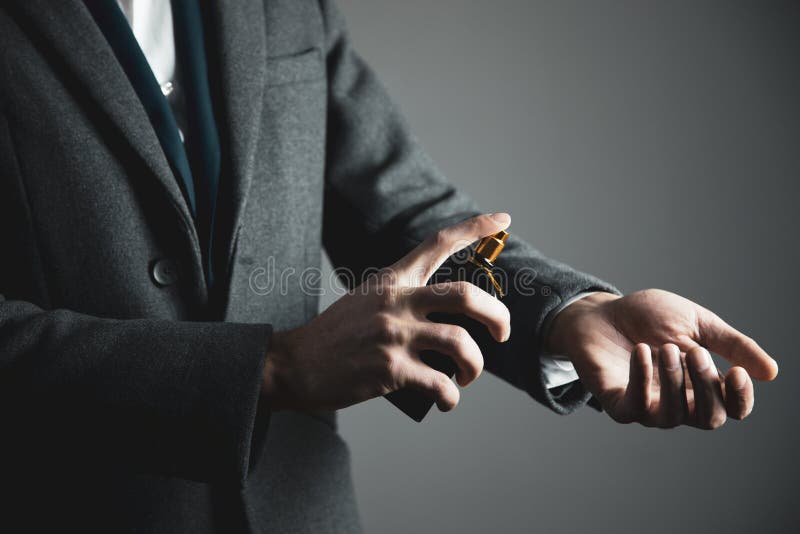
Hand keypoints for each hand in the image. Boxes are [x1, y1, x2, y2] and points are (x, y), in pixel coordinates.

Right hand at [261, 213, 511, 411]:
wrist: (295, 364)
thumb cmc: (335, 336)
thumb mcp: (366, 299)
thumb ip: (403, 297)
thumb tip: (447, 317)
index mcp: (392, 280)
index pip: (439, 243)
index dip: (476, 228)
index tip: (503, 220)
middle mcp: (397, 302)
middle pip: (467, 297)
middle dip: (498, 317)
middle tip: (501, 334)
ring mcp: (395, 335)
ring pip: (461, 344)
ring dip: (476, 366)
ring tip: (468, 376)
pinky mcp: (391, 369)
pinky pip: (441, 384)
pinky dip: (452, 397)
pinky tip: (447, 402)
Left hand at [547, 289, 777, 428]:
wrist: (600, 310)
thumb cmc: (647, 318)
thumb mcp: (696, 323)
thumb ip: (731, 345)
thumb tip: (771, 373)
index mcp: (700, 386)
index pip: (732, 409)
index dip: (740, 398)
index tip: (737, 372)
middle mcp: (676, 403)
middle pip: (708, 418)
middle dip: (706, 386)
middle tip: (695, 353)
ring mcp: (646, 407)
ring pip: (673, 416)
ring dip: (673, 381)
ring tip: (666, 347)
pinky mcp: (617, 404)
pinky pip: (636, 408)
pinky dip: (642, 380)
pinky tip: (642, 351)